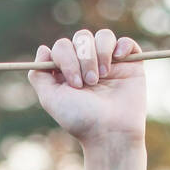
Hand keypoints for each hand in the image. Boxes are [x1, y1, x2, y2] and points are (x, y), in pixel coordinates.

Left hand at [27, 29, 145, 146]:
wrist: (111, 132)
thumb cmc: (80, 119)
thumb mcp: (51, 99)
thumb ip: (39, 75)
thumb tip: (43, 49)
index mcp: (68, 70)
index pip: (62, 46)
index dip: (66, 59)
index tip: (74, 84)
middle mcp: (88, 64)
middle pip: (82, 38)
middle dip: (84, 58)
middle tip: (89, 83)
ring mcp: (109, 63)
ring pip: (103, 36)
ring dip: (101, 53)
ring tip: (103, 76)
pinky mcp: (130, 65)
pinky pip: (126, 42)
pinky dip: (122, 46)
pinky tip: (119, 60)